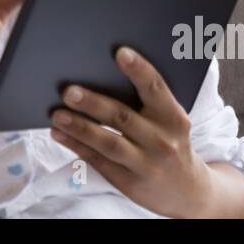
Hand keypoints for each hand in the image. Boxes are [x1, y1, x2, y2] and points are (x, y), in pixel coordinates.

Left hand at [48, 46, 220, 218]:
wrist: (187, 191)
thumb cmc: (170, 142)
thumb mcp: (170, 121)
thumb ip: (148, 101)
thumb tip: (102, 73)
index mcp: (173, 117)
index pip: (155, 89)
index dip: (139, 70)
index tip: (120, 52)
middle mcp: (161, 140)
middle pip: (123, 117)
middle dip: (94, 103)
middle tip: (69, 91)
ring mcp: (145, 164)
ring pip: (108, 142)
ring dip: (79, 127)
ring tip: (57, 114)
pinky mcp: (129, 182)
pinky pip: (99, 161)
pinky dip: (77, 146)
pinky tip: (59, 133)